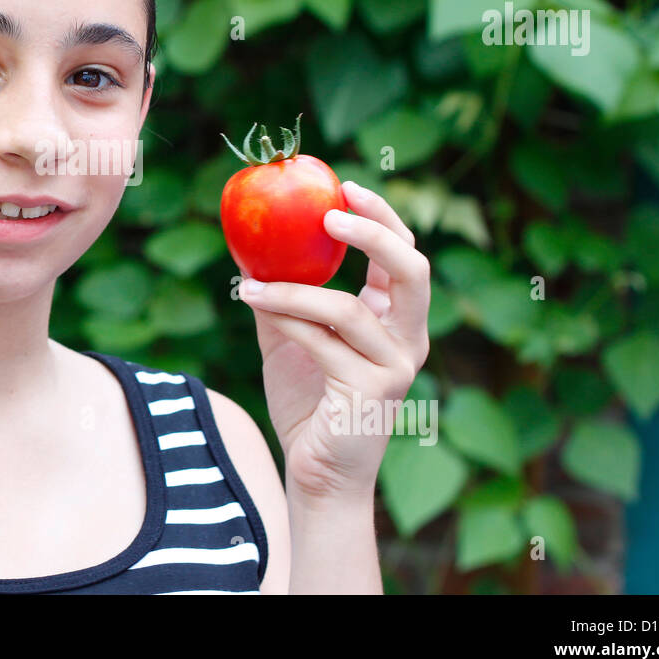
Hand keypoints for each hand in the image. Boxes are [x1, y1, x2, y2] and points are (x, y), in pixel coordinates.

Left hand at [236, 180, 430, 502]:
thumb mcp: (291, 339)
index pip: (402, 255)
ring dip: (294, 289)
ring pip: (350, 308)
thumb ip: (281, 298)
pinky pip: (324, 341)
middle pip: (411, 269)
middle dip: (375, 233)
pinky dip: (286, 318)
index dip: (380, 216)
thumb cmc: (307, 403)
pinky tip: (254, 305)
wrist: (316, 472)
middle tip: (329, 216)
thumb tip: (247, 251)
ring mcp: (396, 366)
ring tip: (249, 282)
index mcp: (396, 319)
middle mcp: (408, 338)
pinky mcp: (374, 391)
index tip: (344, 186)